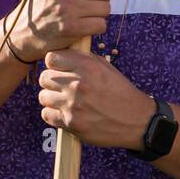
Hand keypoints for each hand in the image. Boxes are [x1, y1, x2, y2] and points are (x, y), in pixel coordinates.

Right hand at [6, 0, 117, 61]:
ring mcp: (66, 7)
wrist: (22, 32)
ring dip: (100, 13)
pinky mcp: (70, 27)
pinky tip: (84, 26)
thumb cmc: (44, 3)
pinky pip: (101, 24)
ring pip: (105, 7)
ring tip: (86, 14)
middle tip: (89, 3)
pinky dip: (96, 27)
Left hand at [37, 48, 154, 148]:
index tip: (60, 69)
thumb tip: (61, 55)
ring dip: (51, 98)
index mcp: (87, 66)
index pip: (51, 58)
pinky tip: (63, 113)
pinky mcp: (72, 123)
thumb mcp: (106, 67)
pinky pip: (47, 115)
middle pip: (44, 77)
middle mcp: (78, 83)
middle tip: (61, 86)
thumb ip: (82, 59)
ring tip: (63, 100)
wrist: (136, 120)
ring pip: (43, 96)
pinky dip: (53, 114)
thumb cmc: (121, 92)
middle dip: (51, 81)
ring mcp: (73, 104)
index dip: (55, 64)